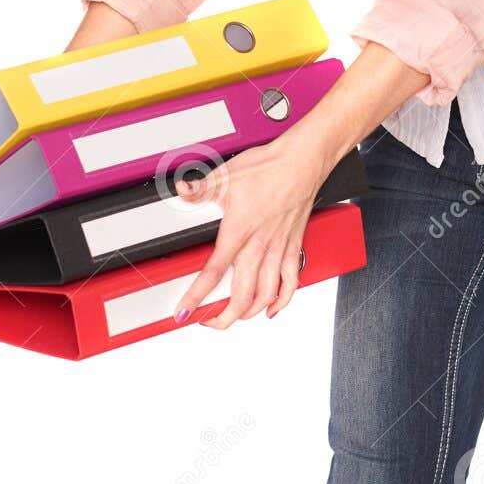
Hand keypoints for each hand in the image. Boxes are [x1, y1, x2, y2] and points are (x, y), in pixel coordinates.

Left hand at [170, 131, 331, 330]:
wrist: (302, 162)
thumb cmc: (268, 167)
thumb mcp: (225, 175)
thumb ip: (199, 188)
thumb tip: (181, 191)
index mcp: (239, 231)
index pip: (214, 272)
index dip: (197, 296)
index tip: (184, 311)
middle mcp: (260, 246)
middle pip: (242, 296)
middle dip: (223, 317)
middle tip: (208, 320)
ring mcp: (278, 249)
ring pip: (266, 295)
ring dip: (250, 312)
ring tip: (234, 317)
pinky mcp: (293, 246)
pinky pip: (291, 282)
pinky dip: (282, 301)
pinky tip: (272, 308)